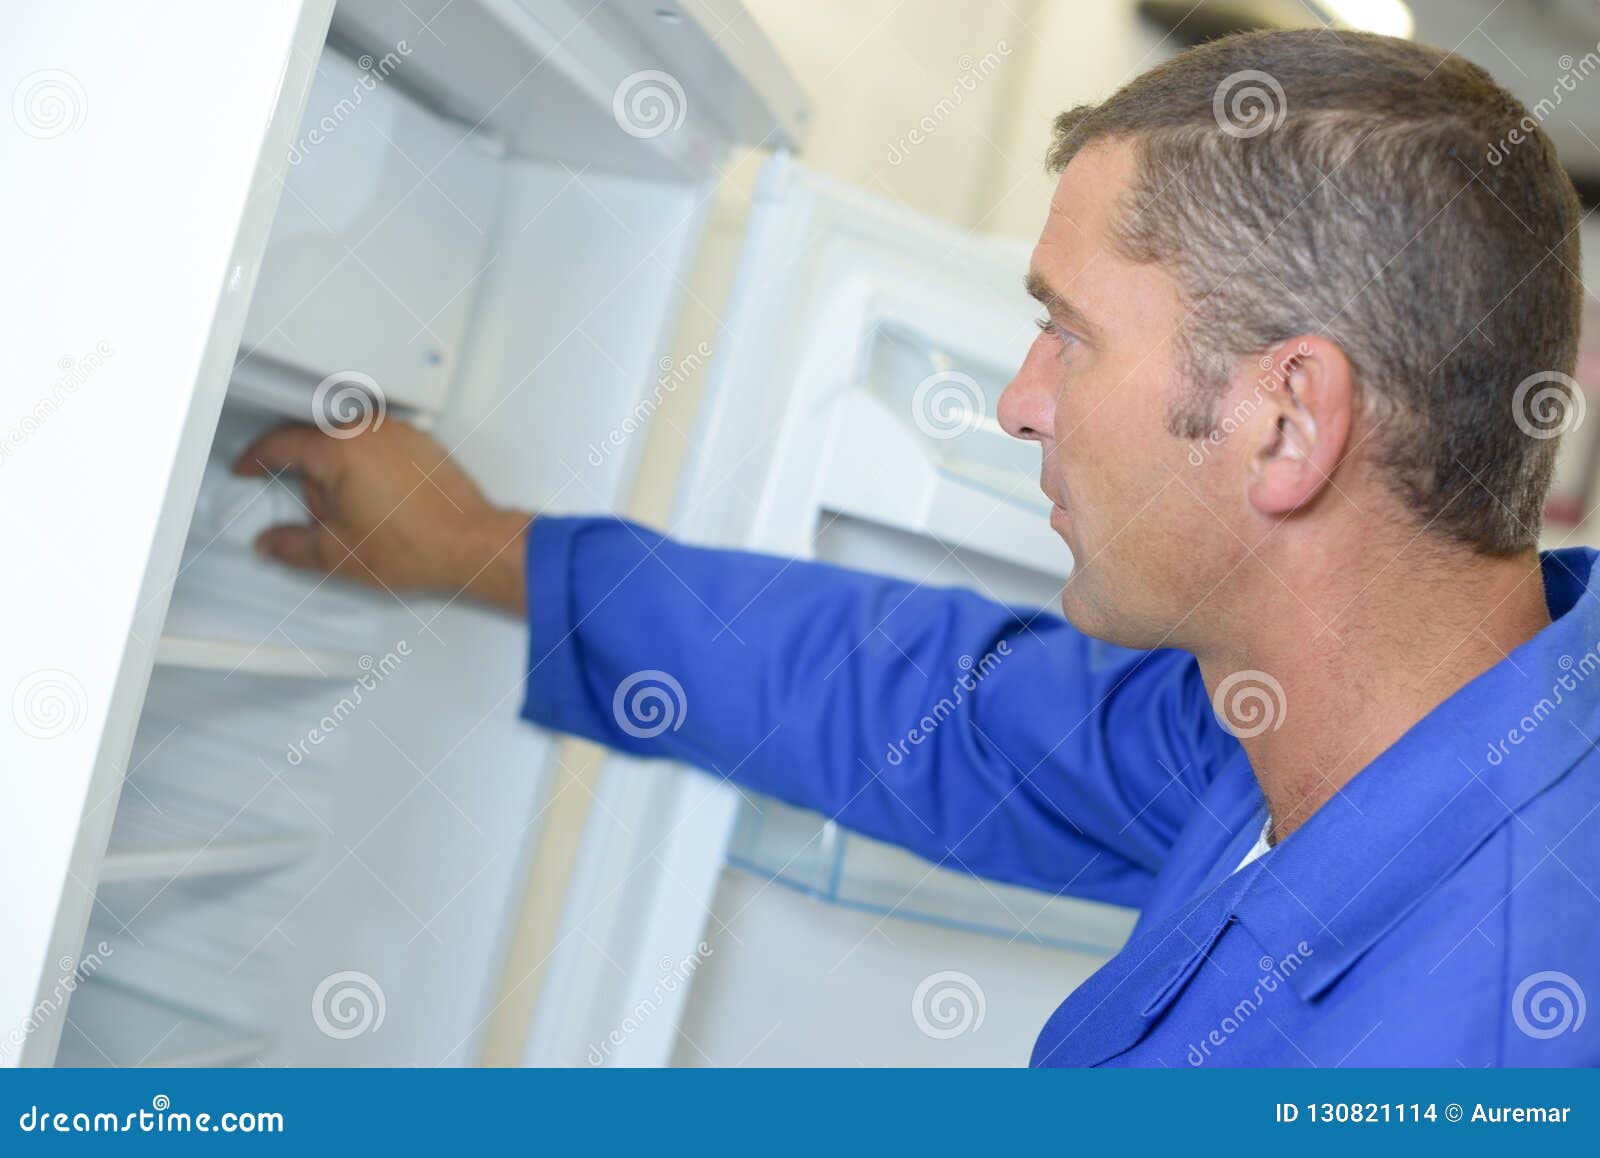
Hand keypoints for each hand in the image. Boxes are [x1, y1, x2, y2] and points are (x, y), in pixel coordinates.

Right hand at [232, 420, 528, 613]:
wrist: (470, 545)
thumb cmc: (415, 546)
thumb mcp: (337, 554)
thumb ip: (292, 546)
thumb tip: (270, 543)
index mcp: (341, 450)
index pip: (282, 444)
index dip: (257, 458)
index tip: (247, 468)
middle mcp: (371, 430)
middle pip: (317, 445)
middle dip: (310, 482)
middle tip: (319, 520)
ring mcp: (400, 434)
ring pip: (348, 446)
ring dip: (341, 477)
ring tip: (359, 518)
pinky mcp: (422, 444)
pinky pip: (379, 448)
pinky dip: (369, 472)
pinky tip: (382, 506)